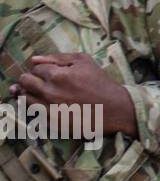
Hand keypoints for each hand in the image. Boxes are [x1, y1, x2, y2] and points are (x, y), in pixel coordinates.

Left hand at [14, 53, 137, 136]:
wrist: (114, 108)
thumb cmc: (100, 82)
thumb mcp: (84, 61)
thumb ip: (58, 57)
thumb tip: (34, 59)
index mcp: (57, 75)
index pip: (35, 68)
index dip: (42, 69)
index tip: (50, 73)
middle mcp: (49, 92)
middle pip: (24, 82)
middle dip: (31, 79)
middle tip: (42, 82)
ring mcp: (49, 109)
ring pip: (24, 99)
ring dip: (30, 94)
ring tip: (43, 94)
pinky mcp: (51, 123)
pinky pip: (32, 113)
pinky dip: (35, 108)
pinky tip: (46, 105)